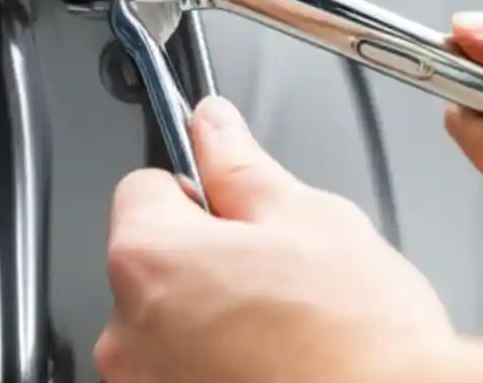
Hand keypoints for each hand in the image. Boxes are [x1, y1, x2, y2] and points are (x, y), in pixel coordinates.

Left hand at [97, 97, 458, 382]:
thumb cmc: (355, 338)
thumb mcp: (307, 216)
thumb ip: (240, 164)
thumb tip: (212, 125)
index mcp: (149, 261)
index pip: (144, 188)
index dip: (199, 189)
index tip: (238, 207)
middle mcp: (126, 333)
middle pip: (153, 260)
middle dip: (204, 254)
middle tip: (274, 269)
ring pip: (168, 321)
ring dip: (209, 314)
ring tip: (281, 324)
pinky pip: (181, 368)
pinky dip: (215, 362)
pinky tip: (271, 362)